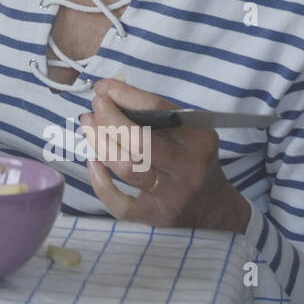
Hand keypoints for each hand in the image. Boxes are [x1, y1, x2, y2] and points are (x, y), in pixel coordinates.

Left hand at [80, 78, 250, 232]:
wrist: (214, 207)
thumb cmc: (192, 160)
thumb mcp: (189, 132)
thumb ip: (156, 114)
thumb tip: (110, 93)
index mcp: (197, 139)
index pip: (158, 109)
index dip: (125, 95)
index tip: (103, 87)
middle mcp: (187, 167)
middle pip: (139, 141)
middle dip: (109, 118)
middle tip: (95, 106)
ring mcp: (171, 194)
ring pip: (127, 168)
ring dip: (100, 143)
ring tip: (89, 126)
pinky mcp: (155, 216)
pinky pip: (120, 204)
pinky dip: (100, 182)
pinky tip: (92, 161)